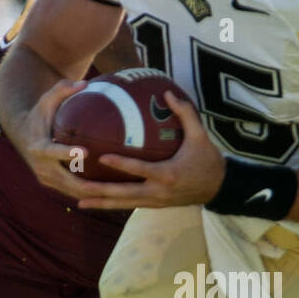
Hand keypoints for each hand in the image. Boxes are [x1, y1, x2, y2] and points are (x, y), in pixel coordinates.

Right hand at [8, 77, 101, 200]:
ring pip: (74, 192)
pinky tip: (112, 193)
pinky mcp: (53, 185)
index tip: (85, 152)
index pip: (53, 153)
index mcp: (39, 148)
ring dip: (95, 195)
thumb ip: (63, 90)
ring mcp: (47, 179)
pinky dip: (91, 195)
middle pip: (69, 182)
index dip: (68, 154)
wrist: (23, 134)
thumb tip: (84, 83)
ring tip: (118, 194)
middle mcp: (42, 168)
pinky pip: (74, 193)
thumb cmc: (40, 114)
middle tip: (112, 185)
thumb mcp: (47, 100)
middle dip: (90, 186)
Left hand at [70, 91, 226, 210]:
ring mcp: (155, 201)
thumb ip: (185, 113)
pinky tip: (96, 201)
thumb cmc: (208, 159)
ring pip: (124, 204)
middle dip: (101, 192)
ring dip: (102, 204)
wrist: (219, 187)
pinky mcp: (154, 205)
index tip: (101, 157)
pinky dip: (113, 204)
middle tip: (79, 187)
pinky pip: (130, 204)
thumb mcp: (200, 135)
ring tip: (80, 202)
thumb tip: (167, 92)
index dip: (120, 164)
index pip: (139, 169)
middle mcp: (158, 192)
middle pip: (125, 194)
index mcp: (168, 174)